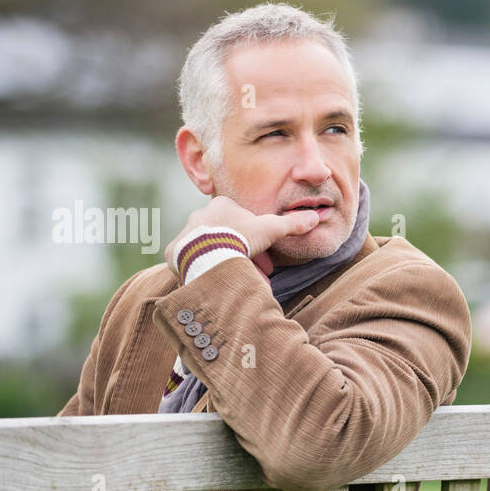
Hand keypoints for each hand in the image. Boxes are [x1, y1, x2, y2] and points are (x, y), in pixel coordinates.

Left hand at [165, 196, 320, 278]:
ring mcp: (186, 233)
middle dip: (244, 258)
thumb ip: (291, 224)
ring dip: (226, 265)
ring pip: (211, 251)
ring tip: (239, 285)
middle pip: (228, 239)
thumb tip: (315, 217)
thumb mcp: (271, 230)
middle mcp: (201, 215)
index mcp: (222, 205)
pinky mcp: (175, 251)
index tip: (268, 264)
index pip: (245, 224)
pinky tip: (214, 283)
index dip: (259, 244)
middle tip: (257, 277)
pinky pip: (189, 261)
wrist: (208, 253)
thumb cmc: (239, 236)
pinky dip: (202, 271)